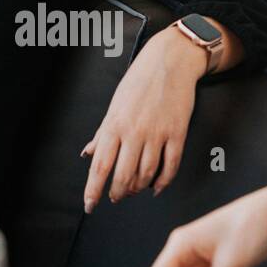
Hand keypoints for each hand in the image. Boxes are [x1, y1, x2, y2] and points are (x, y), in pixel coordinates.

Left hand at [81, 25, 208, 210]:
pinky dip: (163, 182)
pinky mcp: (177, 133)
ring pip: (147, 174)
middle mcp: (134, 132)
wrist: (170, 61)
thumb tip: (88, 154)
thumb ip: (102, 134)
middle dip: (117, 193)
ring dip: (138, 188)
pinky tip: (156, 188)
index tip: (89, 205)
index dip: (93, 190)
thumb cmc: (139, 81)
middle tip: (115, 198)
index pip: (100, 166)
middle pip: (124, 176)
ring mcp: (157, 134)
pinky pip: (170, 166)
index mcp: (114, 125)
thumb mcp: (114, 106)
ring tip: (133, 191)